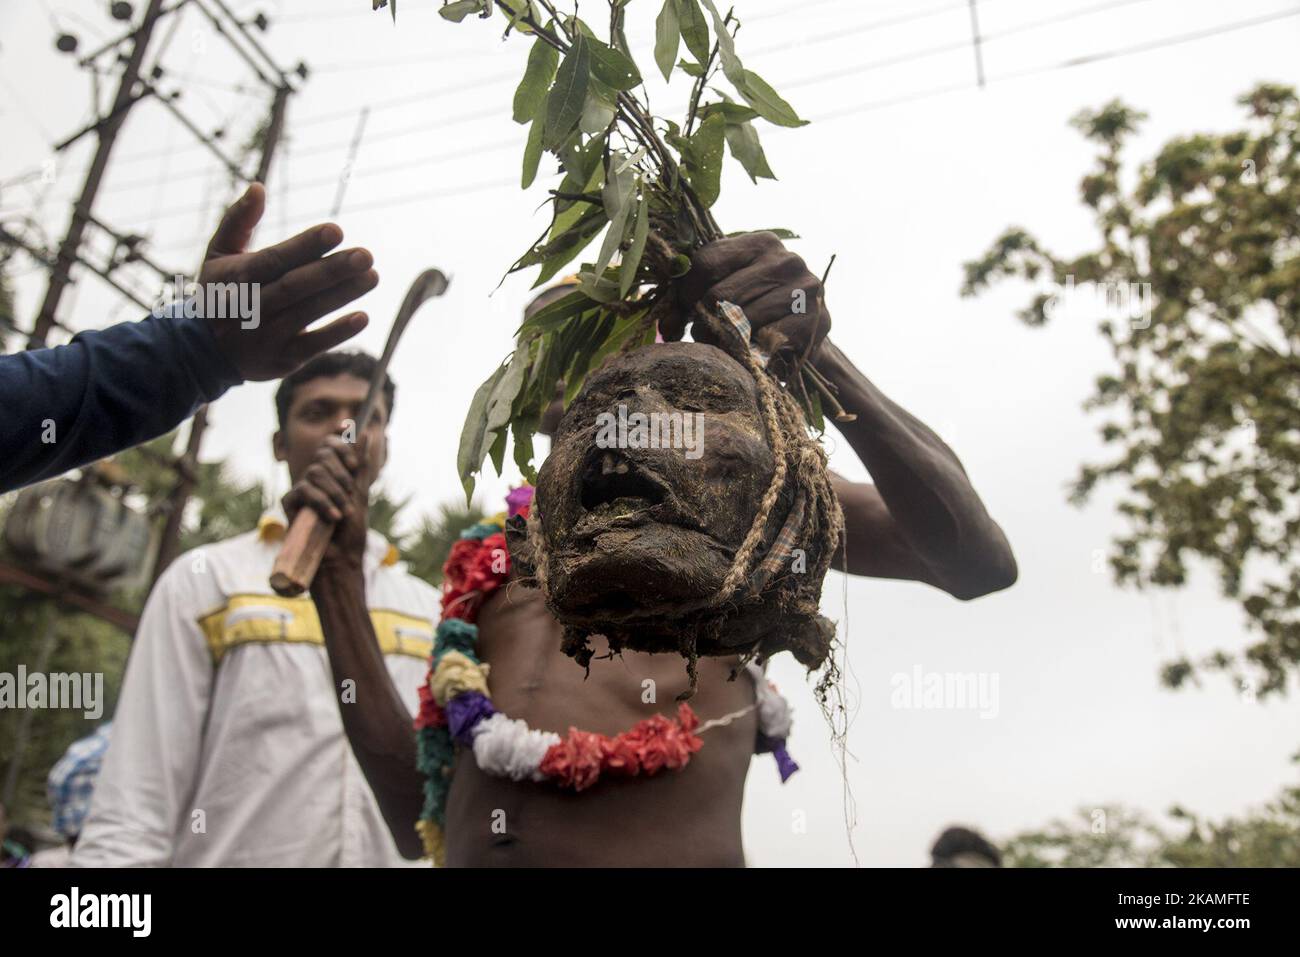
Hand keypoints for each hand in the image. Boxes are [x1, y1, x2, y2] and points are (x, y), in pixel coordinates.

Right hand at [198, 183, 378, 380]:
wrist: (201, 352)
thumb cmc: (218, 292)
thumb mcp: (218, 254)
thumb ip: (238, 220)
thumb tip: (258, 186)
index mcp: (236, 278)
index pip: (274, 260)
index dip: (305, 246)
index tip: (336, 231)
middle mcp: (251, 308)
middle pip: (294, 287)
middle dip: (331, 271)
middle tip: (366, 255)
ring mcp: (267, 336)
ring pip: (307, 313)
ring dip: (341, 296)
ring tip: (372, 276)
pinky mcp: (283, 359)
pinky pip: (313, 346)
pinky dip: (338, 333)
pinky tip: (363, 317)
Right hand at [282, 434, 374, 569]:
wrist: (339, 562)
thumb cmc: (350, 534)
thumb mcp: (359, 496)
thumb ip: (360, 466)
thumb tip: (365, 434)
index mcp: (335, 477)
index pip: (331, 447)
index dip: (339, 439)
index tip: (350, 437)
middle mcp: (317, 481)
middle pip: (324, 454)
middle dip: (342, 469)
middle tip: (351, 490)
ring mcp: (303, 491)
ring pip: (315, 471)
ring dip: (335, 491)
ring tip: (344, 513)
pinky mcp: (290, 503)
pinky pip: (304, 490)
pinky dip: (321, 502)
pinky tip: (333, 517)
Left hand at [666, 231, 830, 364]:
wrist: (805, 338)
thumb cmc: (758, 312)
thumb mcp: (727, 293)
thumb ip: (691, 300)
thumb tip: (664, 325)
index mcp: (761, 243)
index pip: (705, 263)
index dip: (686, 293)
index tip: (688, 311)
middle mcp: (786, 259)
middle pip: (720, 295)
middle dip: (703, 323)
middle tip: (704, 337)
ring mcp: (804, 289)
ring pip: (740, 321)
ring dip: (724, 342)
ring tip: (726, 347)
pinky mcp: (814, 322)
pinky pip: (764, 342)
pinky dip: (751, 354)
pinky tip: (752, 355)